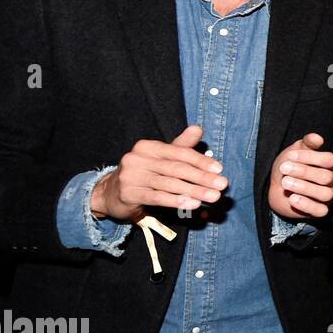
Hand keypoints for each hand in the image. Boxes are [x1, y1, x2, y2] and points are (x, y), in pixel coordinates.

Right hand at [90, 124, 227, 221]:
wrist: (110, 194)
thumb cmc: (143, 174)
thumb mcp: (161, 158)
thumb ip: (180, 146)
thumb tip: (198, 128)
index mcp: (148, 147)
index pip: (179, 152)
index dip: (201, 161)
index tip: (220, 169)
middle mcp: (137, 158)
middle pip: (177, 168)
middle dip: (202, 177)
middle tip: (222, 185)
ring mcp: (131, 176)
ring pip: (170, 184)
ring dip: (195, 191)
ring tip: (213, 196)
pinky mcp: (128, 193)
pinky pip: (157, 197)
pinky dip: (177, 201)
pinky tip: (193, 204)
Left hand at [268, 132, 332, 219]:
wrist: (278, 186)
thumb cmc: (291, 165)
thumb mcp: (296, 151)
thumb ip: (306, 143)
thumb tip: (318, 138)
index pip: (330, 160)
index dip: (310, 158)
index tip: (290, 156)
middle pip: (326, 177)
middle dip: (303, 172)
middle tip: (284, 168)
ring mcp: (330, 197)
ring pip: (325, 194)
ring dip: (303, 187)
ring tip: (285, 183)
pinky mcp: (321, 211)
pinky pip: (320, 211)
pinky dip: (306, 204)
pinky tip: (292, 198)